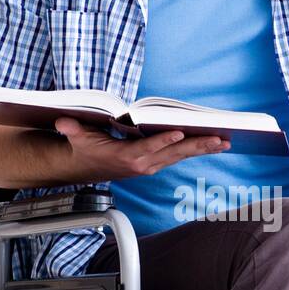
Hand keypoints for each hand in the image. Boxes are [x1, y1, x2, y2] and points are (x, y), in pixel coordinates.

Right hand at [52, 115, 228, 180]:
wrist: (86, 168)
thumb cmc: (85, 148)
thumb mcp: (77, 137)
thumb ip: (72, 129)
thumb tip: (62, 121)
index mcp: (126, 156)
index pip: (148, 148)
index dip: (163, 141)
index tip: (180, 133)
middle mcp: (143, 163)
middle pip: (174, 153)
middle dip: (198, 145)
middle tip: (219, 139)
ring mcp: (152, 164)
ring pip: (182, 155)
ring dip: (204, 149)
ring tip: (225, 142)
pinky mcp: (157, 163)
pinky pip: (181, 155)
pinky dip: (198, 149)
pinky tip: (215, 144)